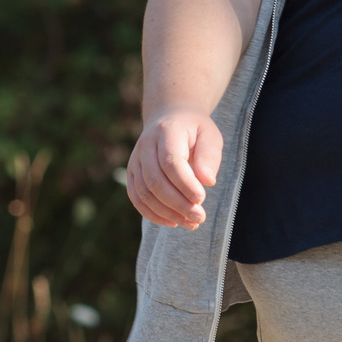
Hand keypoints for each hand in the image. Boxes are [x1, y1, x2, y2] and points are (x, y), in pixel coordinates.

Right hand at [127, 109, 222, 228]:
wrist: (170, 118)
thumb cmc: (194, 130)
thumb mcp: (210, 135)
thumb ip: (210, 156)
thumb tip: (207, 182)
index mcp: (166, 132)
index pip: (170, 162)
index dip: (185, 184)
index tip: (202, 199)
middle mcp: (145, 146)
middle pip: (155, 181)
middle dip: (178, 204)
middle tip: (200, 217)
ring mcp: (135, 160)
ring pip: (144, 193)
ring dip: (167, 213)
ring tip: (191, 223)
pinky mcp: (132, 174)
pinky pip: (136, 198)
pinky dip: (153, 214)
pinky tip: (173, 222)